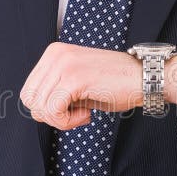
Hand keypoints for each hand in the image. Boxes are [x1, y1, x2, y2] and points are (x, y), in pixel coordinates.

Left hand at [19, 42, 176, 129]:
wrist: (147, 78)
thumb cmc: (116, 84)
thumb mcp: (78, 83)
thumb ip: (56, 91)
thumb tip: (38, 111)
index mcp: (54, 53)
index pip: (29, 91)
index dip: (47, 109)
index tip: (71, 108)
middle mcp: (55, 54)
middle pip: (30, 101)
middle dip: (51, 116)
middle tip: (76, 114)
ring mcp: (64, 65)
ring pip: (40, 108)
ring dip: (61, 120)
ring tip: (83, 113)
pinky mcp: (74, 79)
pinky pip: (54, 112)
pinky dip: (68, 122)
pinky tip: (87, 115)